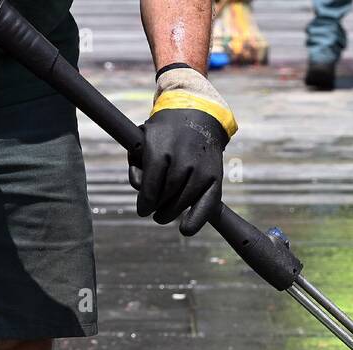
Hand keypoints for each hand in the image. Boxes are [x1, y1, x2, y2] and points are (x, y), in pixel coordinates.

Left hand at [128, 65, 236, 236]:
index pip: (149, 186)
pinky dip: (196, 219)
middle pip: (165, 196)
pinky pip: (206, 204)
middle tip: (154, 211)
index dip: (145, 203)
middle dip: (157, 207)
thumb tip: (140, 190)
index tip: (143, 210)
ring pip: (182, 201)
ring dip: (171, 212)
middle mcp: (183, 158)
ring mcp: (201, 169)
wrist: (199, 117)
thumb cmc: (166, 133)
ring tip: (165, 213)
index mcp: (160, 148)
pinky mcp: (215, 177)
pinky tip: (185, 229)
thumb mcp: (144, 139)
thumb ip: (137, 163)